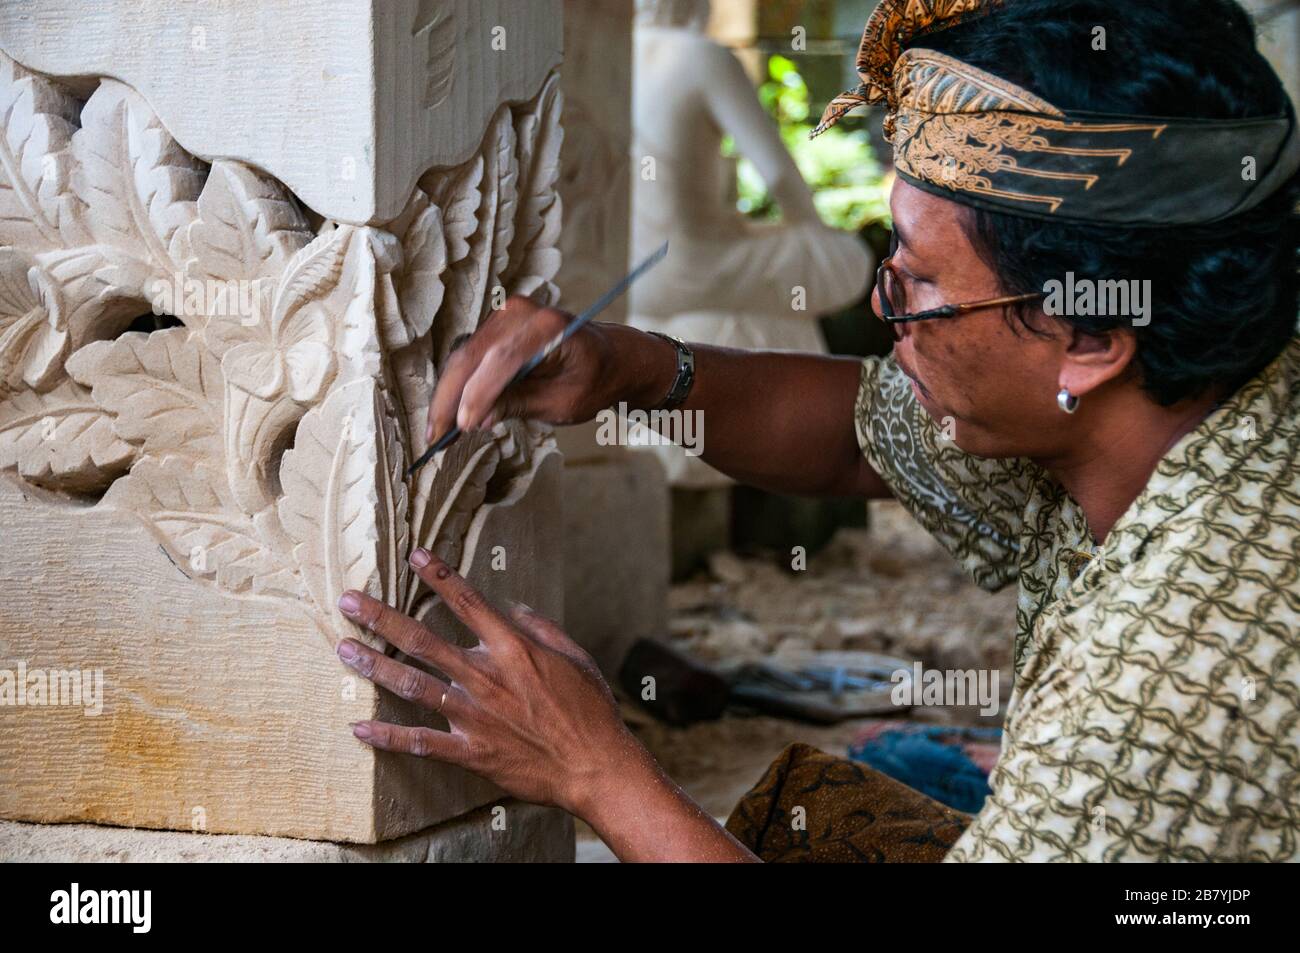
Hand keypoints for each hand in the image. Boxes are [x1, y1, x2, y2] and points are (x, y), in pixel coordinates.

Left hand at [334, 547, 636, 814]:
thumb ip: (542, 629)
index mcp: (513, 649)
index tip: (413, 556)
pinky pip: (420, 742)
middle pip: (422, 640)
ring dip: (374, 666)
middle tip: (348, 602)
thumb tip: (514, 606)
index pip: (467, 601)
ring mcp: (475, 715)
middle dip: (381, 618)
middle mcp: (487, 677)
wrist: (596, 767)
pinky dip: (388, 735)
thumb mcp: (575, 658)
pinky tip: (359, 728)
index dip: (438, 575)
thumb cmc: (590, 711)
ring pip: (412, 684)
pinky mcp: (471, 751)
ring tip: (344, 650)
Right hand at [424, 294, 674, 442]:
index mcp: (548, 327)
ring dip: (448, 393)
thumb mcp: (563, 403)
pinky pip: (470, 355)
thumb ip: (519, 405)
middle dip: (450, 398)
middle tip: (435, 436)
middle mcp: (522, 311)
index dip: (478, 394)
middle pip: (472, 355)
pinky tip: (451, 412)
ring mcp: (506, 313)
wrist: (613, 357)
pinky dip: (458, 383)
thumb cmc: (595, 379)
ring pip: (464, 356)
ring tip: (437, 431)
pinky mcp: (497, 324)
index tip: (462, 427)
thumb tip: (475, 419)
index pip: (502, 359)